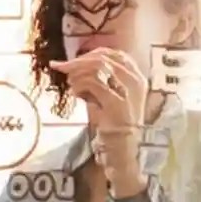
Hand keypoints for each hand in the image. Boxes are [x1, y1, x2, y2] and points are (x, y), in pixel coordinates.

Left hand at [50, 48, 148, 175]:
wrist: (121, 148)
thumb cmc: (112, 122)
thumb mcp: (107, 95)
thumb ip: (97, 78)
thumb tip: (70, 64)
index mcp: (137, 76)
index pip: (114, 54)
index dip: (91, 54)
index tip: (75, 61)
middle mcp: (136, 81)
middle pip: (103, 58)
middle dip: (78, 62)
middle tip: (63, 68)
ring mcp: (128, 91)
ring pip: (97, 67)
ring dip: (78, 72)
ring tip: (71, 84)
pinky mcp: (117, 103)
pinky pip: (93, 83)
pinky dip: (79, 85)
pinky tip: (75, 93)